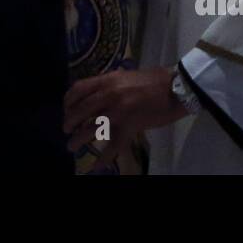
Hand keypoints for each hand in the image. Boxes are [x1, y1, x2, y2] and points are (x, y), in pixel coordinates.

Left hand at [63, 68, 185, 169]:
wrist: (176, 88)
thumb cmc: (154, 80)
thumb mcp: (125, 76)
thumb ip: (110, 83)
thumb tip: (97, 92)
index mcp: (107, 80)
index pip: (78, 89)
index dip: (68, 100)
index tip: (65, 109)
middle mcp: (109, 95)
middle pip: (80, 110)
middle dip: (69, 121)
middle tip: (66, 129)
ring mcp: (118, 112)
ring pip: (91, 129)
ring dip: (79, 139)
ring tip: (72, 146)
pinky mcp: (130, 127)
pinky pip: (113, 146)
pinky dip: (104, 158)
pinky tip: (96, 166)